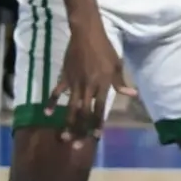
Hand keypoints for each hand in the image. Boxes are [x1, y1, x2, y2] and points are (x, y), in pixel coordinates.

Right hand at [48, 22, 136, 142]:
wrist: (87, 34)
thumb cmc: (105, 49)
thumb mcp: (117, 65)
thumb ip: (121, 83)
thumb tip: (132, 95)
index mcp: (103, 85)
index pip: (100, 110)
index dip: (97, 125)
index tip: (95, 139)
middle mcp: (88, 87)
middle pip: (84, 113)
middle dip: (81, 131)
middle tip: (76, 146)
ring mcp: (75, 83)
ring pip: (71, 107)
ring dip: (68, 123)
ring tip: (63, 137)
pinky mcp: (65, 77)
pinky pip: (57, 91)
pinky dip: (52, 102)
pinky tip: (48, 113)